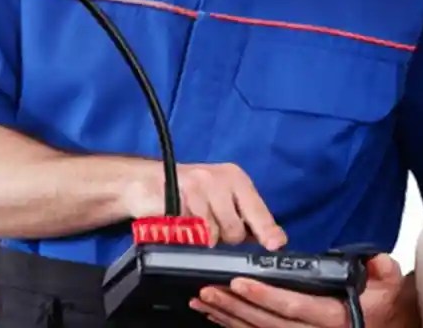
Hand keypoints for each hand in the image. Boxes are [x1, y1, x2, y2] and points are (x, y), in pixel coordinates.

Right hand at [124, 161, 286, 248]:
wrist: (147, 181)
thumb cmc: (190, 192)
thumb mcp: (222, 197)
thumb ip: (246, 216)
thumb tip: (273, 240)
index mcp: (235, 178)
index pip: (257, 209)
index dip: (267, 230)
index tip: (275, 245)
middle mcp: (218, 179)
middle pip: (234, 231)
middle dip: (224, 238)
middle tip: (209, 225)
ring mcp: (196, 189)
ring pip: (211, 236)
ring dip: (203, 240)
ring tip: (192, 224)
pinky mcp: (175, 201)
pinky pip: (189, 235)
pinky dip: (185, 238)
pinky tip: (180, 225)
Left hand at [190, 253, 409, 327]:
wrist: (387, 324)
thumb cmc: (383, 301)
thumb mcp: (389, 282)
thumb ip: (381, 271)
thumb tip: (374, 262)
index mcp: (335, 317)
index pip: (293, 306)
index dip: (264, 295)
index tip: (240, 282)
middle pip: (266, 321)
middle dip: (235, 306)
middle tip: (209, 289)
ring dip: (229, 317)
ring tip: (204, 300)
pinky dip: (236, 325)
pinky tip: (217, 316)